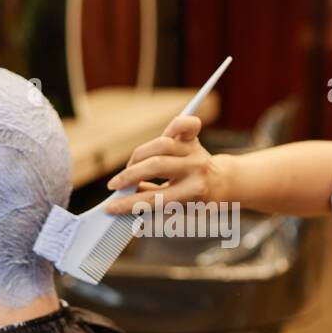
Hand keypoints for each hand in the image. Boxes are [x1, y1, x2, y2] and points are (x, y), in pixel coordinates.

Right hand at [102, 115, 226, 214]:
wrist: (221, 183)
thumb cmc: (197, 199)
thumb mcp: (178, 208)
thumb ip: (151, 202)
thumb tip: (121, 201)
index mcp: (194, 192)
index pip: (155, 198)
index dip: (128, 203)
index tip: (110, 206)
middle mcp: (196, 169)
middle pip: (155, 166)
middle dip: (129, 176)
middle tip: (115, 185)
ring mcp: (194, 151)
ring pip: (160, 145)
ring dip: (138, 156)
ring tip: (131, 168)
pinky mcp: (193, 138)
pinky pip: (182, 124)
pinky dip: (172, 126)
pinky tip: (159, 137)